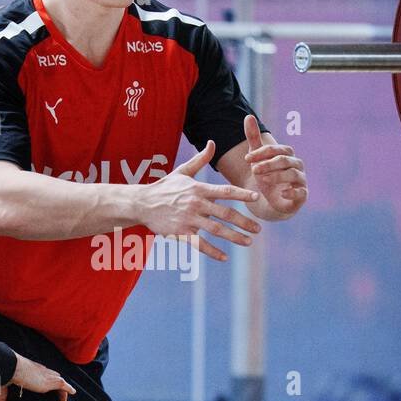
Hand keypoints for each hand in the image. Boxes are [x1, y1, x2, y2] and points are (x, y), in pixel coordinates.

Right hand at [0, 353, 75, 400]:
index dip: (45, 380)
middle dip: (55, 384)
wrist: (12, 367)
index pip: (42, 374)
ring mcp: (48, 376)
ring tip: (63, 399)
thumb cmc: (7, 373)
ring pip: (59, 381)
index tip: (45, 387)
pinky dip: (68, 389)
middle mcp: (41, 371)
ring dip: (62, 389)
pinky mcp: (52, 381)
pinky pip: (64, 386)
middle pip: (52, 376)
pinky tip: (72, 393)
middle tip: (56, 394)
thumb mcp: (4, 387)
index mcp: (31, 370)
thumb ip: (1, 398)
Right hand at [136, 140, 261, 261]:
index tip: (256, 198)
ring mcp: (189, 219)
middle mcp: (196, 204)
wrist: (142, 203)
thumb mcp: (182, 172)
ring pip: (216, 230)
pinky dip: (213, 252)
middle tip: (258, 228)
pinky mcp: (181, 232)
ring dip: (234, 237)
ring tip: (248, 242)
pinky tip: (224, 257)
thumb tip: (212, 143)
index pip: (225, 191)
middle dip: (244, 221)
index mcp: (199, 189)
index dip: (241, 194)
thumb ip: (200, 159)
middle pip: (225, 213)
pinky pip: (200, 244)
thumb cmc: (164, 187)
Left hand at [243, 115, 306, 216]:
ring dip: (277, 176)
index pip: (276, 149)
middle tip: (254, 170)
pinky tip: (282, 193)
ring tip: (263, 180)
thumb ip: (254, 138)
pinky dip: (293, 192)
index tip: (246, 159)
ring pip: (293, 174)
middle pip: (284, 160)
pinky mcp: (302, 196)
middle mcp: (297, 165)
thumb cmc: (267, 176)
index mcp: (287, 154)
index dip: (261, 152)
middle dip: (268, 164)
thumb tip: (248, 116)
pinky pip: (301, 193)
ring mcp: (301, 180)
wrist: (272, 202)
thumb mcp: (258, 158)